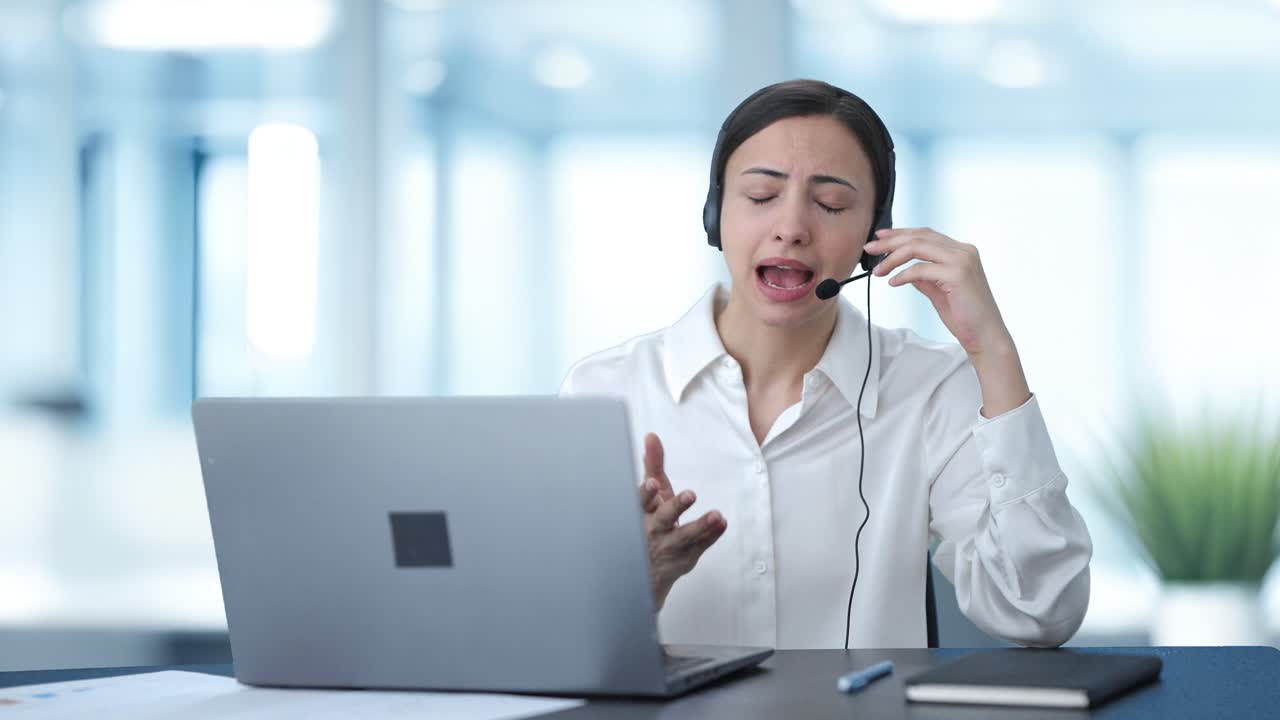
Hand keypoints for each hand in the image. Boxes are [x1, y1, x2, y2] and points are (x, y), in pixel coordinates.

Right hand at [638, 433, 726, 610]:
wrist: (645, 570)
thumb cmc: (649, 520)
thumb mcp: (650, 495)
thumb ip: (652, 466)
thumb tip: (652, 436)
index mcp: (641, 513)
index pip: (640, 502)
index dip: (646, 493)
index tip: (652, 484)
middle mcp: (653, 531)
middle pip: (664, 519)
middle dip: (676, 507)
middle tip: (690, 494)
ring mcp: (670, 546)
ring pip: (685, 537)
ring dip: (701, 525)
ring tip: (716, 514)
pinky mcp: (686, 557)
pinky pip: (700, 546)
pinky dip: (711, 535)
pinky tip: (722, 523)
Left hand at [864, 227, 1012, 356]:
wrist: (984, 335)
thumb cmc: (964, 315)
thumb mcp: (938, 290)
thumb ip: (924, 276)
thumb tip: (904, 269)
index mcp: (961, 251)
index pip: (926, 234)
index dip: (900, 233)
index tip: (879, 238)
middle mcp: (963, 251)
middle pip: (919, 237)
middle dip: (890, 241)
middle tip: (869, 248)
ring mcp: (962, 260)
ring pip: (918, 247)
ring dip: (892, 257)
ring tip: (877, 270)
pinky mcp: (957, 274)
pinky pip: (921, 269)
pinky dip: (903, 275)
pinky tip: (892, 282)